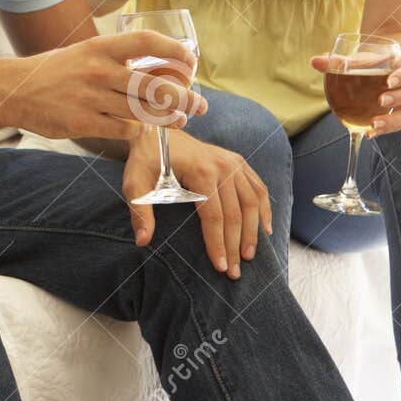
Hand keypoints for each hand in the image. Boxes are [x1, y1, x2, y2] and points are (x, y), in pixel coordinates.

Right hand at [0, 32, 206, 139]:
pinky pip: (124, 129)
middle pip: (154, 85)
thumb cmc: (54, 72)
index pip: (147, 42)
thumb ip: (116, 59)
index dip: (174, 51)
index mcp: (99, 47)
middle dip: (185, 97)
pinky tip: (143, 129)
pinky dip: (139, 130)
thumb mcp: (84, 53)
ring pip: (144, 111)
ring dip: (169, 118)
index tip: (191, 62)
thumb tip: (160, 66)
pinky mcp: (84, 123)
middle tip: (200, 105)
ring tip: (181, 120)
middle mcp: (98, 70)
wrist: (12, 90)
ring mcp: (90, 98)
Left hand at [125, 130, 271, 278]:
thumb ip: (141, 212)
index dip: (218, 244)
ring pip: (252, 202)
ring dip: (252, 232)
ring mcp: (233, 162)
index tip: (221, 267)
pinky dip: (263, 209)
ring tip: (249, 256)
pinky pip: (258, 187)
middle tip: (235, 272)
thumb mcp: (135, 182)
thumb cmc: (144, 158)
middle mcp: (223, 166)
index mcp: (200, 172)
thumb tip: (143, 241)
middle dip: (236, 245)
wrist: (155, 129)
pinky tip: (265, 230)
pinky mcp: (237, 161)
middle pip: (236, 213)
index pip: (215, 216)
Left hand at [311, 43, 400, 135]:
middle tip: (381, 101)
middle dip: (399, 98)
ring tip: (374, 125)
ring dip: (394, 120)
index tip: (388, 81)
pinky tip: (370, 133)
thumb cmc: (381, 59)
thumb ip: (340, 61)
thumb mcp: (364, 57)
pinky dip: (387, 128)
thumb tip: (314, 62)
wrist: (400, 61)